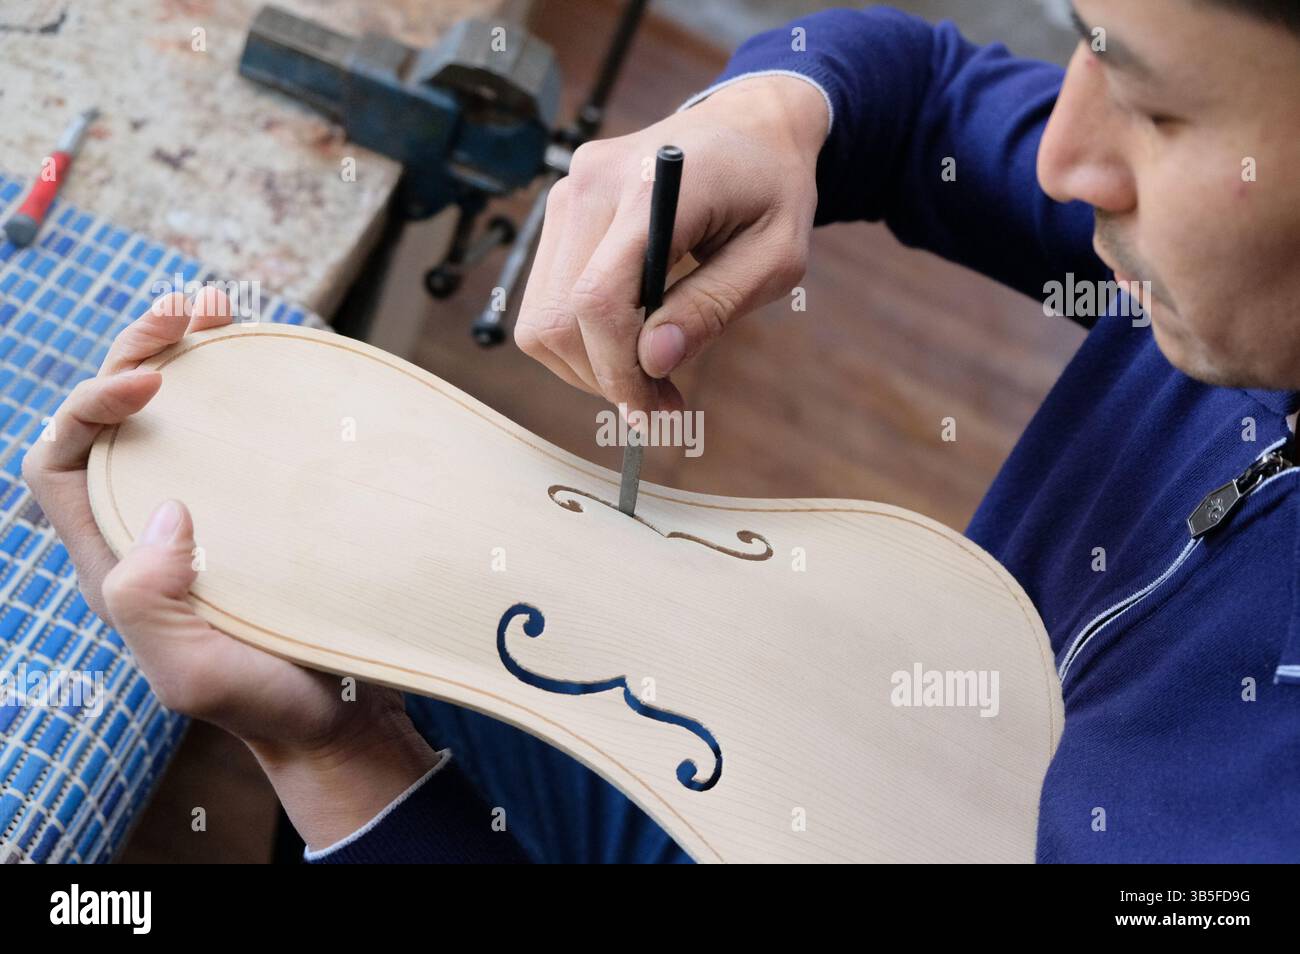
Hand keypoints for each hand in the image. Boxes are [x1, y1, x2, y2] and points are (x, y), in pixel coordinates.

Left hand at [23, 290, 437, 848]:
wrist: (338, 715)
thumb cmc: (263, 703)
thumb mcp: (190, 675)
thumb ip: (151, 605)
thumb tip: (166, 513)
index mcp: (117, 555)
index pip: (61, 459)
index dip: (90, 404)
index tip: (154, 381)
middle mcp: (153, 520)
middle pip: (113, 415)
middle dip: (135, 350)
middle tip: (187, 312)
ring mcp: (213, 506)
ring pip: (176, 411)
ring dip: (185, 351)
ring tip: (215, 307)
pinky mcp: (269, 502)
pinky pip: (243, 430)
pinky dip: (246, 382)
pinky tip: (269, 353)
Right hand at [515, 74, 828, 413]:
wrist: (749, 125)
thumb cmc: (771, 189)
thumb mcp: (774, 257)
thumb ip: (713, 307)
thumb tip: (655, 362)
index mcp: (651, 190)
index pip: (598, 301)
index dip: (619, 373)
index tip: (655, 414)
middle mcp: (591, 185)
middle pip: (556, 319)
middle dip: (603, 379)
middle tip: (659, 405)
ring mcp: (568, 192)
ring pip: (540, 317)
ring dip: (588, 365)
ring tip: (647, 373)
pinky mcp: (561, 208)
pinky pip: (546, 298)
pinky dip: (580, 338)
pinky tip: (629, 338)